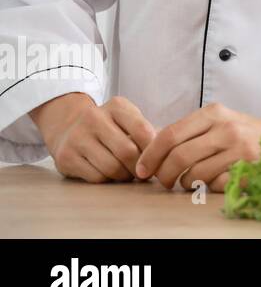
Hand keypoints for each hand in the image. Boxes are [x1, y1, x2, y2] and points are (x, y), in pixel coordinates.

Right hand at [31, 93, 155, 183]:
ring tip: (127, 173)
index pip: (142, 130)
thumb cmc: (110, 128)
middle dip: (139, 167)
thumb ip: (148, 132)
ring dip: (124, 176)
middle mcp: (94, 117)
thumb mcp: (128, 120)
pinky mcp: (66, 157)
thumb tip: (168, 152)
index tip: (157, 160)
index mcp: (116, 106)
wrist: (68, 128)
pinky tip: (109, 174)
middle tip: (143, 172)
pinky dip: (107, 180)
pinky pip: (96, 177)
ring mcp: (77, 137)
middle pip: (127, 152)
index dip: (153, 150)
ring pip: (112, 167)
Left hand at [135, 102, 260, 192]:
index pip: (170, 134)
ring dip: (184, 183)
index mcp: (214, 113)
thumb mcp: (218, 121)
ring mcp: (240, 148)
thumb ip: (189, 131)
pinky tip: (209, 182)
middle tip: (162, 181)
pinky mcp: (249, 168)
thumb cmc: (243, 133)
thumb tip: (150, 148)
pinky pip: (214, 185)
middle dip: (163, 174)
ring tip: (188, 181)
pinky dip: (206, 187)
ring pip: (194, 174)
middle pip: (178, 156)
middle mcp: (227, 128)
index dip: (150, 155)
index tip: (142, 168)